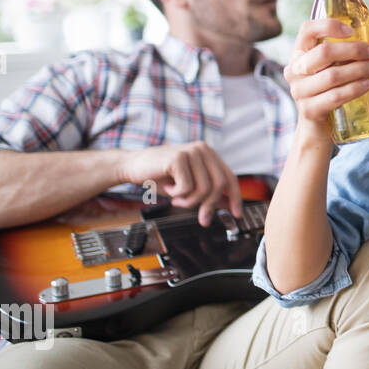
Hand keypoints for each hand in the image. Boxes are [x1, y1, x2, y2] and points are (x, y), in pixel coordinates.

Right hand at [119, 142, 241, 226]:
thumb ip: (208, 192)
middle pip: (219, 184)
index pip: (229, 176)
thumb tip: (228, 206)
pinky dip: (177, 195)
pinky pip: (187, 187)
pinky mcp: (179, 158)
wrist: (132, 167)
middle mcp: (202, 149)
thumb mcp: (189, 185)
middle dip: (211, 205)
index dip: (235, 197)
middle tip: (203, 218)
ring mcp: (191, 152)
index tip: (237, 214)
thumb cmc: (160, 176)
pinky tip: (168, 189)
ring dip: (189, 201)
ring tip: (177, 199)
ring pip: (203, 188)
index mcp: (208, 154)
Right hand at [286, 19, 368, 131]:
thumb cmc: (329, 90)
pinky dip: (354, 89)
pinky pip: (334, 96)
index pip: (307, 29)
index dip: (329, 26)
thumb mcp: (340, 68)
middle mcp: (294, 70)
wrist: (317, 128)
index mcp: (300, 53)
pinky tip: (368, 85)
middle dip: (354, 50)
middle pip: (323, 52)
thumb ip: (357, 52)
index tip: (351, 30)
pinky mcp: (308, 110)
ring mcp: (299, 91)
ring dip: (359, 69)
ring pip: (332, 75)